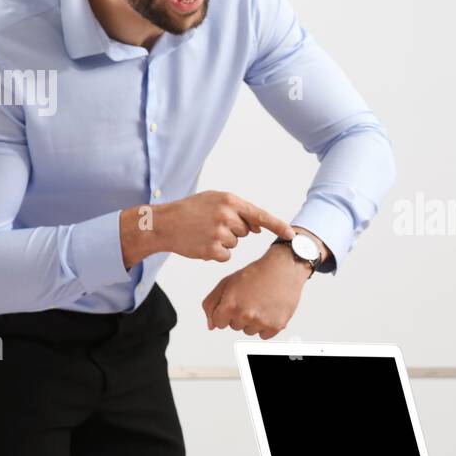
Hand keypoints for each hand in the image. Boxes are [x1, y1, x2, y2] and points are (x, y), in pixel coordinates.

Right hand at [122, 191, 293, 268]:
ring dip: (223, 242)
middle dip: (234, 230)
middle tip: (212, 224)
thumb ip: (238, 210)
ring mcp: (219, 233)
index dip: (278, 226)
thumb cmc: (190, 211)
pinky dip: (216, 253)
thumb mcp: (213, 200)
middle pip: (246, 231)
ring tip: (204, 232)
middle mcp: (226, 215)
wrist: (163, 224)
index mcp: (229, 200)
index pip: (260, 215)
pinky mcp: (212, 249)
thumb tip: (258, 228)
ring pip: (235, 244)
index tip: (292, 235)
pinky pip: (226, 255)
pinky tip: (201, 243)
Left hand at [202, 243, 309, 335]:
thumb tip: (211, 326)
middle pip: (235, 326)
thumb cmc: (256, 274)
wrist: (282, 268)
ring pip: (249, 331)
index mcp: (230, 305)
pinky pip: (263, 335)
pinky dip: (266, 326)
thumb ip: (211, 304)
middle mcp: (245, 315)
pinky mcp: (275, 326)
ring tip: (261, 303)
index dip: (227, 311)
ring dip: (253, 321)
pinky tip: (269, 310)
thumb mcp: (227, 283)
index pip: (219, 323)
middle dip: (240, 315)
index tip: (236, 301)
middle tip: (251, 299)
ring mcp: (260, 322)